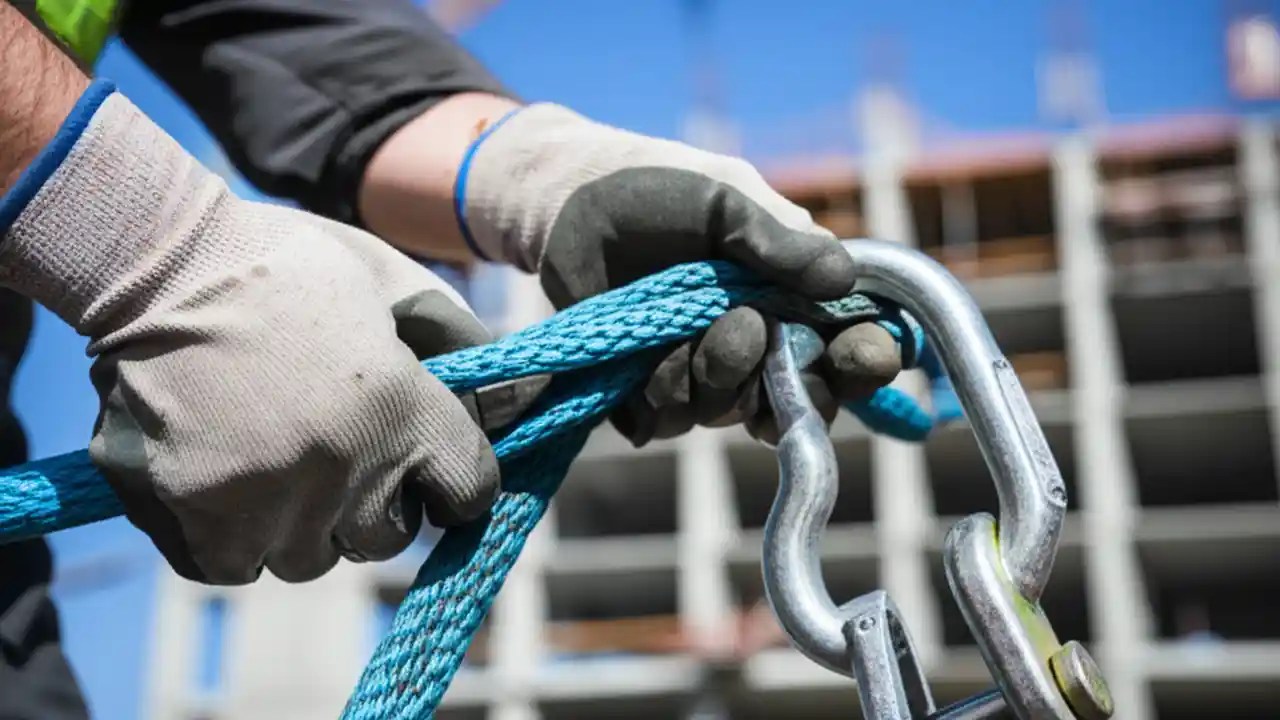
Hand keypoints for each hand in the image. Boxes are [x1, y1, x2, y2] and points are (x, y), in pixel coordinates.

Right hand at [0, 86, 498, 583]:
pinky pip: (239, 566)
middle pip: (387, 537)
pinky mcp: (200, 527)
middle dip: (373, 501)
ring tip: (272, 456)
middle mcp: (344, 472)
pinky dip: (236, 536)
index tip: (433, 469)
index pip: (471, 491)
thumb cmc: (284, 264)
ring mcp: (269, 507)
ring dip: (301, 521)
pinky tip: (226, 478)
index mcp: (402, 410)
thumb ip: (456, 338)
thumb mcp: (388, 279)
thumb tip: (516, 394)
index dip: (455, 480)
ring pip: (310, 557)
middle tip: (337, 448)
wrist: (156, 265)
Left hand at [458, 104, 902, 444]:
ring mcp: (707, 377)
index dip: (864, 361)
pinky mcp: (651, 397)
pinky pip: (670, 420)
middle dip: (783, 378)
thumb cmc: (661, 191)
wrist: (573, 205)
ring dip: (710, 370)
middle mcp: (760, 349)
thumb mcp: (727, 203)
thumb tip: (845, 280)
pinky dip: (658, 385)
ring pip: (731, 412)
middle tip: (745, 325)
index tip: (860, 357)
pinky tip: (643, 344)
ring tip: (679, 319)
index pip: (851, 348)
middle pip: (803, 401)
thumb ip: (782, 243)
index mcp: (794, 300)